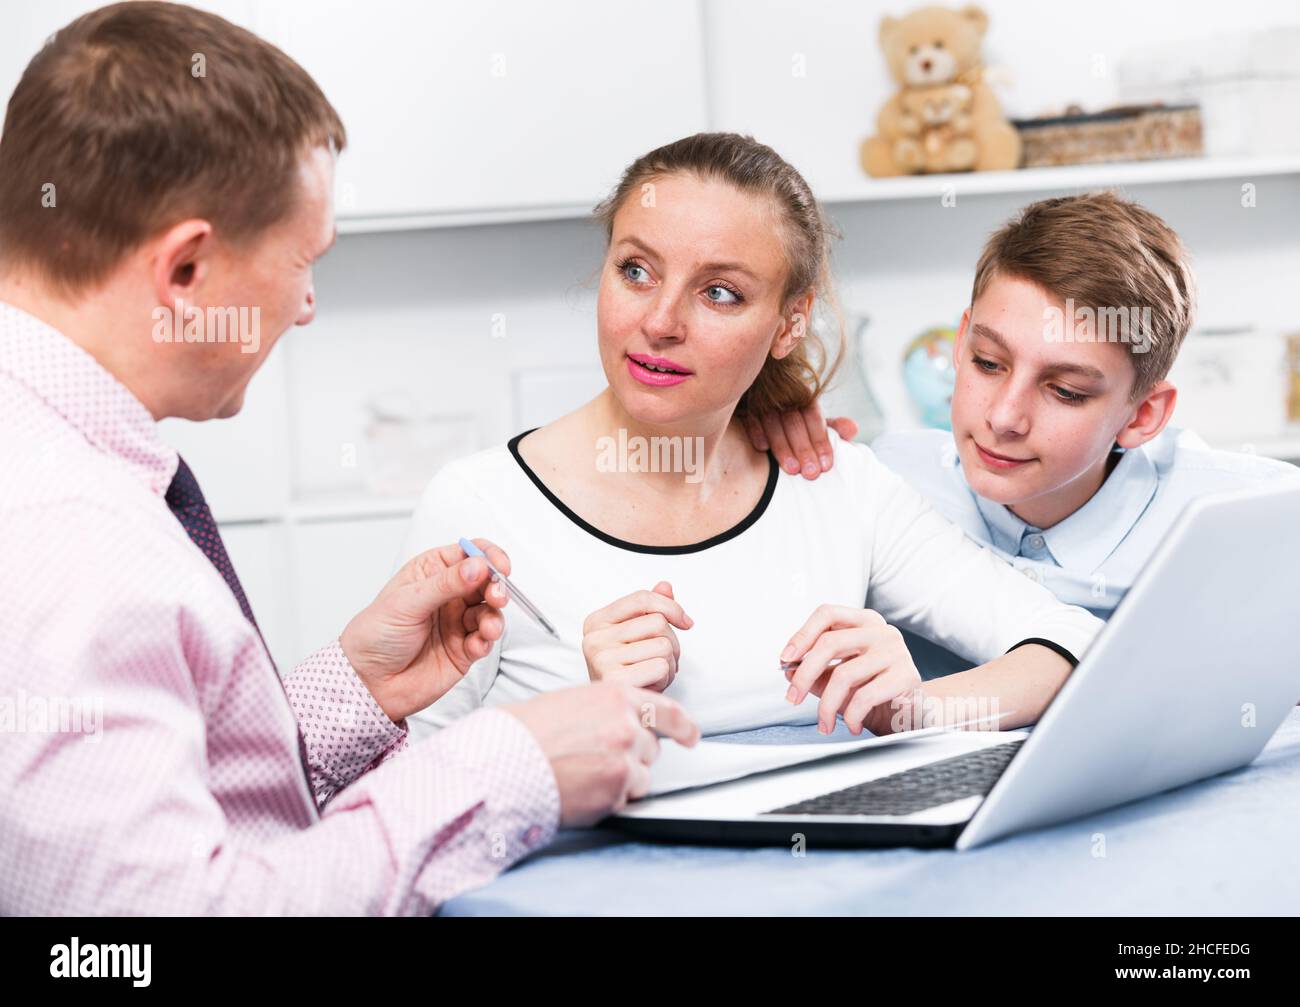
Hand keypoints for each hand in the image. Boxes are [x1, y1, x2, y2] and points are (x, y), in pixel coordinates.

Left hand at [340, 539, 510, 722]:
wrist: (367, 682)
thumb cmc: (375, 635)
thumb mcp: (407, 602)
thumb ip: (446, 584)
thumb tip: (477, 565)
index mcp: (431, 572)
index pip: (468, 554)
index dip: (487, 556)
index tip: (498, 566)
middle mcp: (448, 595)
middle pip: (486, 581)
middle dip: (497, 587)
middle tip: (496, 596)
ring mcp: (457, 622)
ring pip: (490, 611)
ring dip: (494, 616)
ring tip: (487, 627)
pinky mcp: (464, 649)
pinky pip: (486, 640)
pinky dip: (487, 641)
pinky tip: (475, 644)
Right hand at [503, 683, 700, 825]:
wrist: (503, 760)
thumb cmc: (527, 730)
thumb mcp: (573, 702)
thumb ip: (607, 711)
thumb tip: (627, 724)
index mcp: (617, 696)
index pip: (667, 711)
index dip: (684, 726)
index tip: (691, 735)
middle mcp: (627, 725)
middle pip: (651, 747)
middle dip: (631, 754)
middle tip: (596, 757)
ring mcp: (624, 760)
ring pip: (640, 775)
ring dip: (620, 777)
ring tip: (583, 772)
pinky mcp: (616, 791)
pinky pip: (626, 798)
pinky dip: (608, 797)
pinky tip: (581, 787)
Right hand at [581, 582, 691, 690]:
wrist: (614, 712)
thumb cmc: (627, 673)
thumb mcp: (637, 639)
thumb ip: (650, 610)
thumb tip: (666, 586)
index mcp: (596, 622)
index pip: (642, 598)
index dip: (671, 606)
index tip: (687, 622)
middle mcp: (594, 638)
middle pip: (658, 622)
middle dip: (672, 643)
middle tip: (662, 661)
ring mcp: (601, 659)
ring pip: (663, 646)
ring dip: (670, 664)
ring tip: (654, 675)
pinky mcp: (615, 681)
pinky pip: (660, 667)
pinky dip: (665, 678)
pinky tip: (652, 686)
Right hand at [742, 401, 858, 480]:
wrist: (750, 403)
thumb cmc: (785, 421)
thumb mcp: (808, 423)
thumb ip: (829, 427)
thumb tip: (853, 429)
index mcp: (800, 395)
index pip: (814, 416)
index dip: (821, 440)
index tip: (826, 465)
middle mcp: (780, 394)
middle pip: (794, 420)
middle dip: (804, 448)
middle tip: (811, 474)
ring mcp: (759, 397)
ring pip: (772, 420)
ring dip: (782, 446)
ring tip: (792, 470)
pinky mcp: (739, 404)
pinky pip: (748, 415)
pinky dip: (756, 431)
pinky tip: (762, 450)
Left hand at [781, 605, 922, 735]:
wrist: (917, 710)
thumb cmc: (876, 689)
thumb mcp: (842, 678)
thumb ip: (818, 671)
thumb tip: (789, 670)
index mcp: (863, 621)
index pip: (827, 614)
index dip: (802, 635)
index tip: (785, 658)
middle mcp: (881, 630)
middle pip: (830, 643)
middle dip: (804, 674)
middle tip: (793, 697)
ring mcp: (895, 650)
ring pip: (844, 674)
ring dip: (827, 705)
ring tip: (825, 723)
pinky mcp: (906, 675)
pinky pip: (864, 696)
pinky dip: (851, 715)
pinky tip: (852, 725)